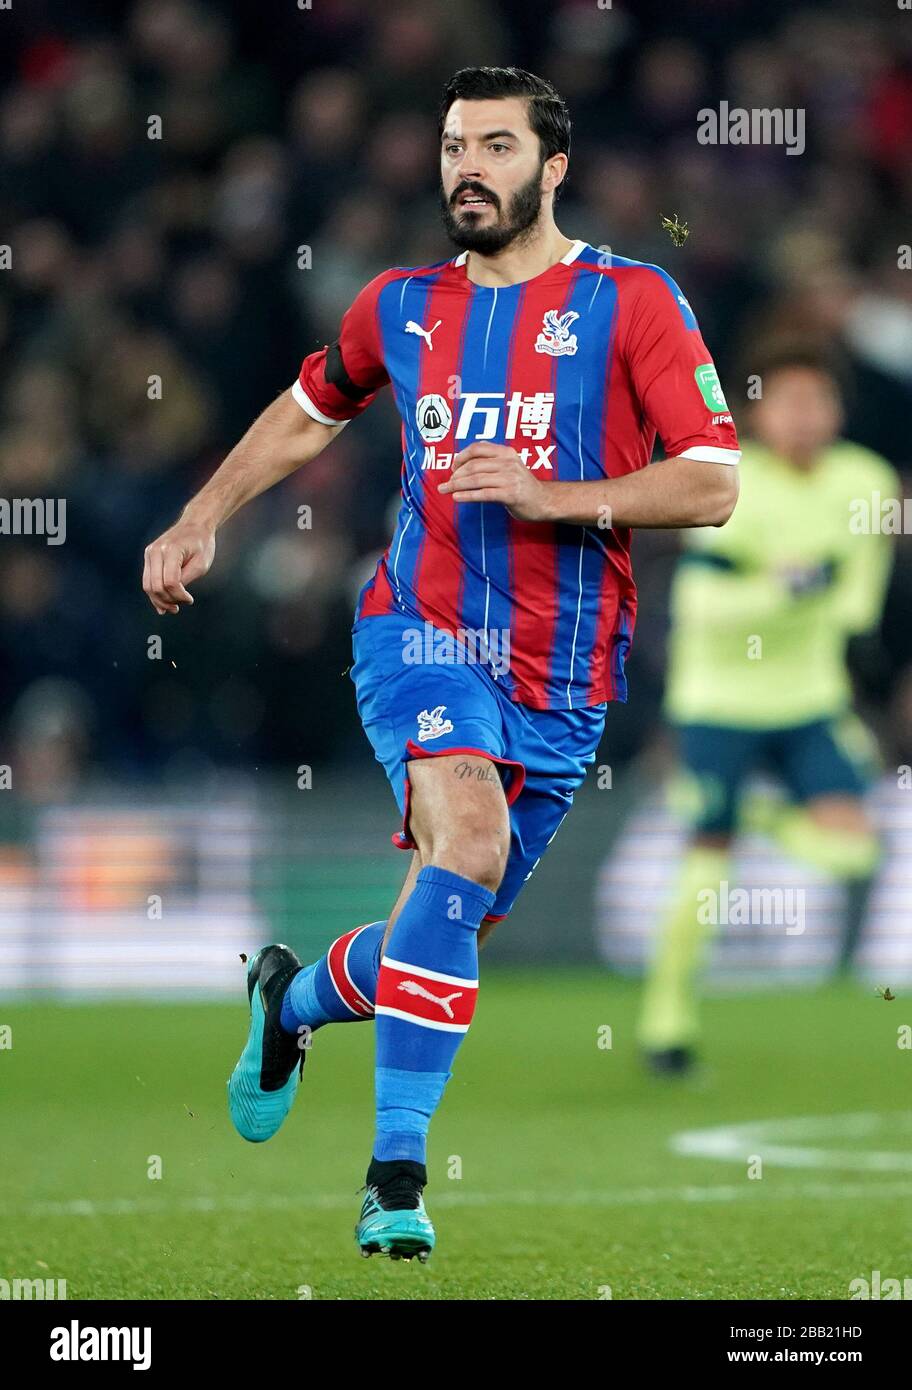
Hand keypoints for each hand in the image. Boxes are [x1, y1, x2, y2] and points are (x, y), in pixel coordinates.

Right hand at [143, 518, 215, 613]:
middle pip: (156, 586)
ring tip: (172, 609)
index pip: (171, 582)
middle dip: (168, 600)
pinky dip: (154, 594)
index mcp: (171, 550)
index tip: (190, 600)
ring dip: (159, 600)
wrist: (195, 525)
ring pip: (148, 585)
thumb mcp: (201, 564)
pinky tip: (162, 605)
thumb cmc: (202, 544)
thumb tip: (174, 596)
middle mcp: (156, 551)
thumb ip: (186, 579)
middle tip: (179, 607)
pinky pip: (147, 580)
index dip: (180, 596)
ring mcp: (150, 553)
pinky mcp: (149, 557)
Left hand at [437, 442, 551, 521]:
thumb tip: (466, 455)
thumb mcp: (510, 465)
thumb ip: (492, 458)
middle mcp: (508, 463)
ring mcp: (510, 479)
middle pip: (474, 466)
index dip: (461, 457)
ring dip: (457, 485)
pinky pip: (484, 494)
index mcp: (506, 453)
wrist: (544, 500)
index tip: (453, 468)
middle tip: (447, 483)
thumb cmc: (522, 484)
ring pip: (476, 480)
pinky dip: (467, 495)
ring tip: (445, 490)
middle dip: (456, 475)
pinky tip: (457, 498)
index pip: (477, 448)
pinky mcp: (510, 495)